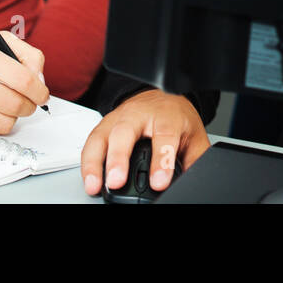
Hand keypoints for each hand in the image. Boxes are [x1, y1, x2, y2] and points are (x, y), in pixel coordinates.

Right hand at [0, 32, 49, 134]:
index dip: (39, 90)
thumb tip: (40, 80)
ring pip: (2, 122)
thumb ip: (24, 54)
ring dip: (16, 118)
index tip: (42, 92)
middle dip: (30, 106)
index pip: (21, 79)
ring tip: (13, 107)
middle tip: (30, 101)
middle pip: (14, 104)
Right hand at [80, 89, 209, 195]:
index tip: (159, 182)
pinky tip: (89, 180)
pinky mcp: (104, 126)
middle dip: (119, 158)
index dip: (161, 161)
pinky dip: (87, 162)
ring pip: (103, 136)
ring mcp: (118, 118)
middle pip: (126, 132)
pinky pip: (91, 142)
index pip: (164, 137)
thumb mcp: (193, 135)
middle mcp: (139, 115)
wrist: (161, 97)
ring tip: (95, 185)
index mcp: (167, 116)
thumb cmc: (175, 117)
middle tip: (117, 182)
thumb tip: (196, 180)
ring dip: (96, 162)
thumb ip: (195, 160)